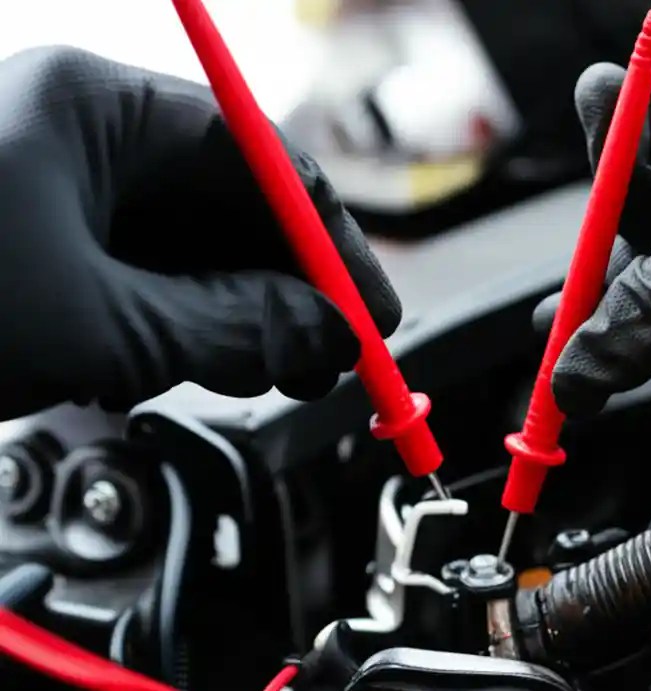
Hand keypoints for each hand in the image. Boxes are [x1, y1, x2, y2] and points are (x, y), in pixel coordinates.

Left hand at [0, 47, 399, 419]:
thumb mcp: (99, 326)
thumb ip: (234, 327)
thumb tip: (332, 337)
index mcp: (94, 106)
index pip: (263, 162)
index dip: (333, 249)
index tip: (372, 318)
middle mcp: (78, 132)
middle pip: (226, 209)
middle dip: (279, 297)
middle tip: (322, 365)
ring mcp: (47, 185)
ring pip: (179, 252)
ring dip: (218, 325)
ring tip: (239, 380)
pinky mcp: (27, 241)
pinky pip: (126, 277)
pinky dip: (157, 331)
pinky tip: (156, 374)